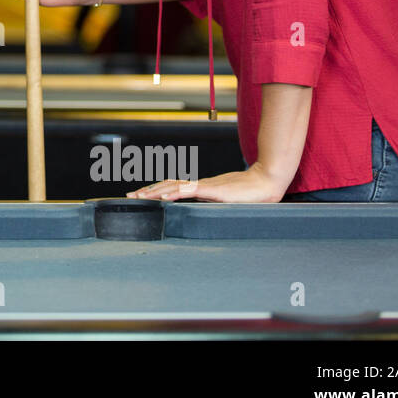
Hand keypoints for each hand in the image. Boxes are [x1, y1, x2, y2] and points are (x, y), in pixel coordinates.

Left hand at [128, 164, 286, 202]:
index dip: (156, 191)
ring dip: (156, 192)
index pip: (173, 187)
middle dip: (148, 191)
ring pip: (174, 187)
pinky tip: (164, 199)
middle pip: (168, 186)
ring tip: (140, 198)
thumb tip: (200, 214)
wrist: (266, 183)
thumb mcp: (225, 202)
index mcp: (201, 188)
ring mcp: (205, 186)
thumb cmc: (250, 195)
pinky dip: (175, 194)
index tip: (141, 196)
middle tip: (130, 197)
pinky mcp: (213, 190)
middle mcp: (199, 185)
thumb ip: (212, 205)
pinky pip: (190, 191)